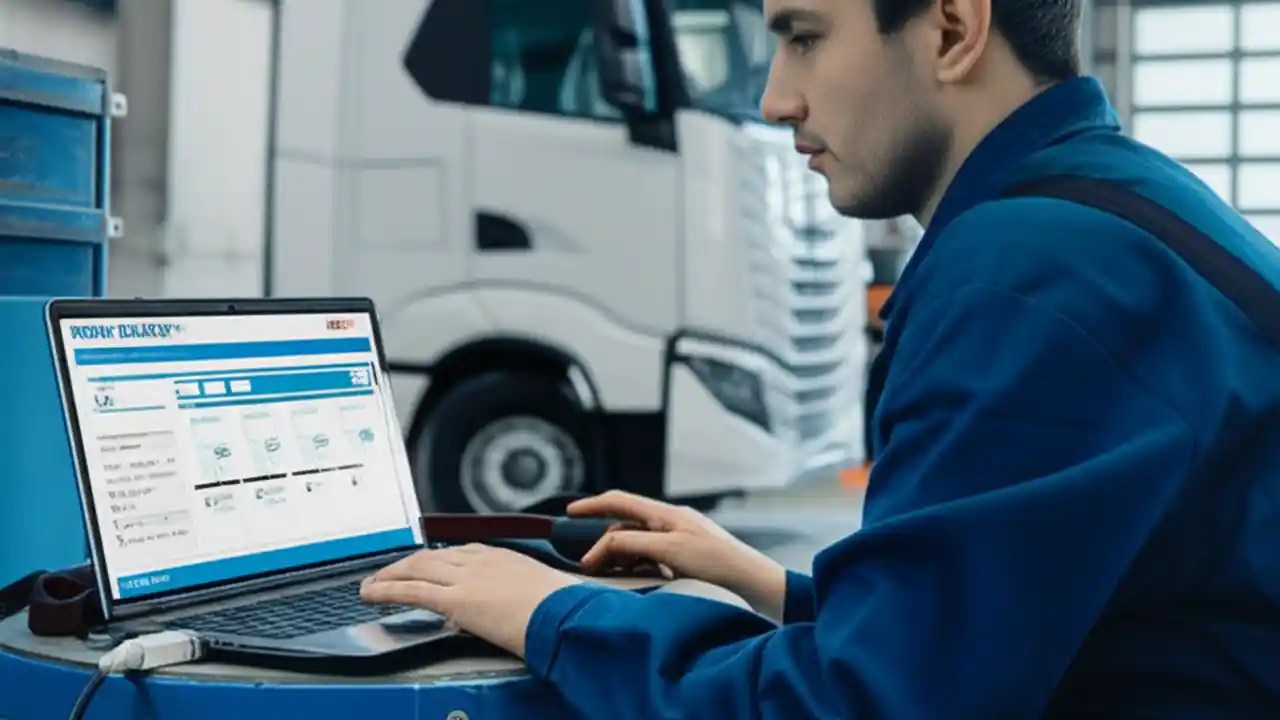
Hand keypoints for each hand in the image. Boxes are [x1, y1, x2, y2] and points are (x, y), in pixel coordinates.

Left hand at [360, 544, 581, 657]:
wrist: (564, 613)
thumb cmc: (562, 607)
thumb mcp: (541, 591)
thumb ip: (519, 594)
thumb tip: (512, 608)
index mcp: (502, 557)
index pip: (460, 552)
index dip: (436, 559)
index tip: (426, 565)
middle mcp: (480, 560)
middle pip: (432, 556)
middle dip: (406, 564)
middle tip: (388, 573)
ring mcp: (466, 578)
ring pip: (417, 569)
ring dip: (390, 576)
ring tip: (372, 585)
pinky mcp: (456, 600)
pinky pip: (412, 591)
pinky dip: (387, 591)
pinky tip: (371, 594)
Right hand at [570, 491, 786, 621]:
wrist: (754, 585)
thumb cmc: (718, 564)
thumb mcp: (669, 551)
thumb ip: (633, 543)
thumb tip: (605, 544)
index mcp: (667, 514)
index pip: (621, 501)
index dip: (593, 505)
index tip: (570, 514)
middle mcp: (672, 524)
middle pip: (626, 527)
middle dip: (604, 543)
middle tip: (588, 565)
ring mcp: (679, 542)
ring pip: (637, 546)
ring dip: (621, 559)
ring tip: (610, 577)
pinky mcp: (685, 561)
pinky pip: (651, 560)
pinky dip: (638, 569)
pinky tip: (638, 582)